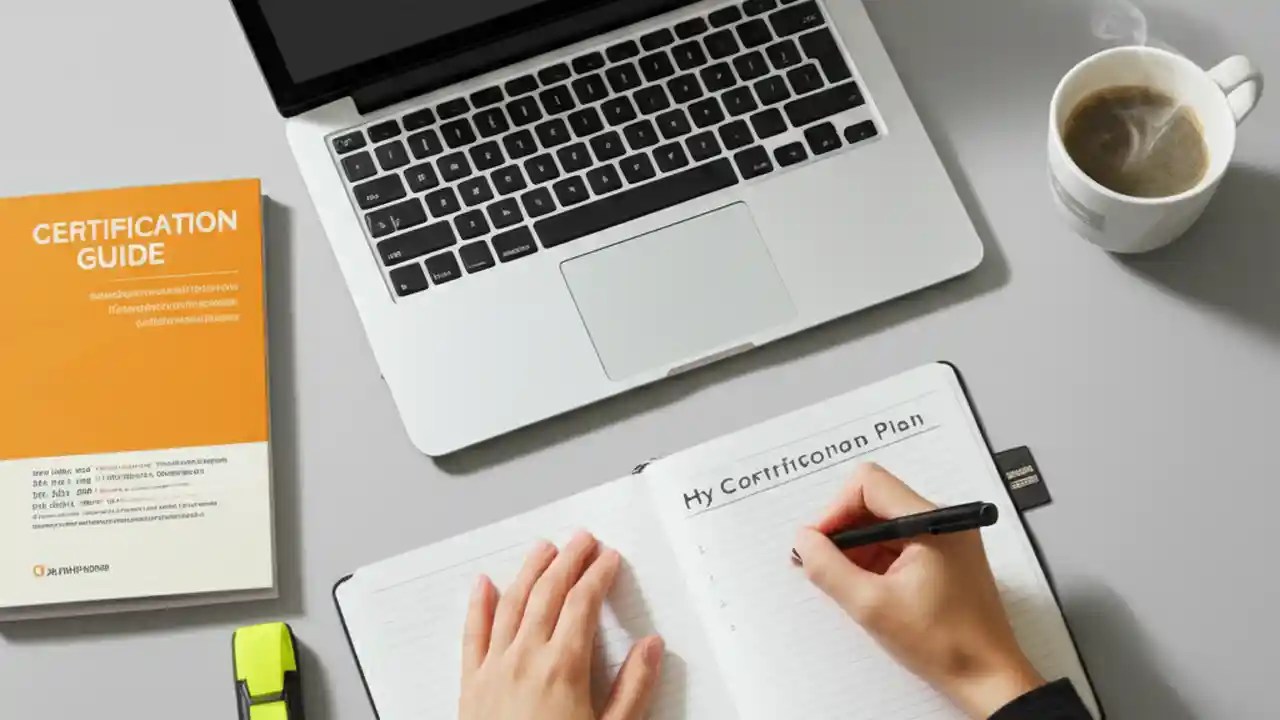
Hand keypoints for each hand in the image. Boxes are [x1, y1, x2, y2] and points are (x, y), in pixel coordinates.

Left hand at [460, 531, 664, 719]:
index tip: (609, 559)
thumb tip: (652, 648)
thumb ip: (633, 689)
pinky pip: (472, 633)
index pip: (583, 603)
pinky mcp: (470, 684)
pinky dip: (479, 604)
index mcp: (563, 667)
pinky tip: (484, 584)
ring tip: (544, 548)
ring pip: (512, 602)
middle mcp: (525, 658)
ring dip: (530, 569)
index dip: (598, 575)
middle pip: (548, 592)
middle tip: (583, 540)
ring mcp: (493, 668)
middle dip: (568, 560)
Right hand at [793, 464, 1044, 718]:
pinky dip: (876, 560)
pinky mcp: (946, 557)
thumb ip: (829, 568)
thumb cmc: (943, 644)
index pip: (868, 484)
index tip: (818, 544)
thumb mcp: (872, 606)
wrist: (988, 678)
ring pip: (885, 524)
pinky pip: (899, 543)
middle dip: (843, 531)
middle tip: (821, 564)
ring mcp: (947, 538)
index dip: (835, 510)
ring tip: (844, 583)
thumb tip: (804, 540)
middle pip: (875, 501)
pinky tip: (866, 588)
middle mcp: (943, 521)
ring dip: (858, 548)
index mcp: (932, 522)